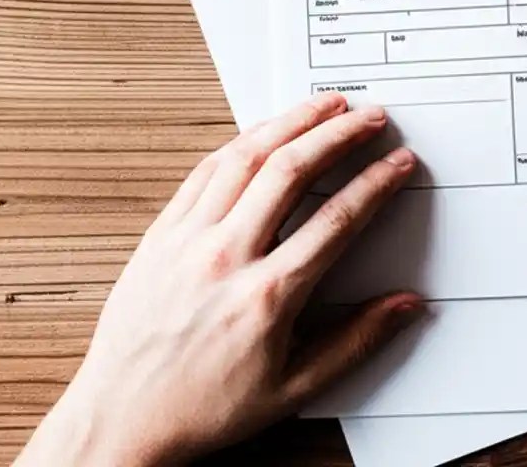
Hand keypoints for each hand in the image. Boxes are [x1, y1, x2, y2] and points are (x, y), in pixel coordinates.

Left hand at [16, 93, 421, 466]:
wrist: (121, 420)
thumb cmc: (203, 409)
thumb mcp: (294, 389)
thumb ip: (356, 342)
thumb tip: (404, 306)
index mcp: (267, 297)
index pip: (338, 219)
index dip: (376, 183)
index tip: (398, 162)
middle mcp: (225, 258)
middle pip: (292, 170)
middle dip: (339, 134)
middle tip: (369, 116)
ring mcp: (186, 241)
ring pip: (244, 157)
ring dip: (289, 122)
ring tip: (322, 105)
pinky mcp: (158, 236)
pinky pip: (202, 173)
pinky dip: (239, 143)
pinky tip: (262, 133)